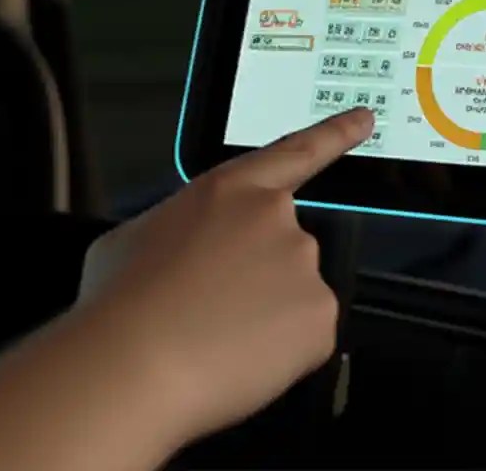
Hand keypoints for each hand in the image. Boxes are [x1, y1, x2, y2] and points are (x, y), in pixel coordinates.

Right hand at [76, 107, 374, 441]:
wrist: (133, 365)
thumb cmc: (119, 302)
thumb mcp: (133, 236)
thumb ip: (180, 228)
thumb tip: (184, 249)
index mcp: (231, 190)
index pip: (297, 152)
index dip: (335, 135)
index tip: (366, 120)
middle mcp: (278, 219)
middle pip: (284, 248)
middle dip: (256, 279)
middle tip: (210, 311)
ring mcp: (305, 267)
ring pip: (293, 297)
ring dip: (265, 317)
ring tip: (213, 339)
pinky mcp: (320, 316)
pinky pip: (304, 337)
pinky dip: (278, 352)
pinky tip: (236, 358)